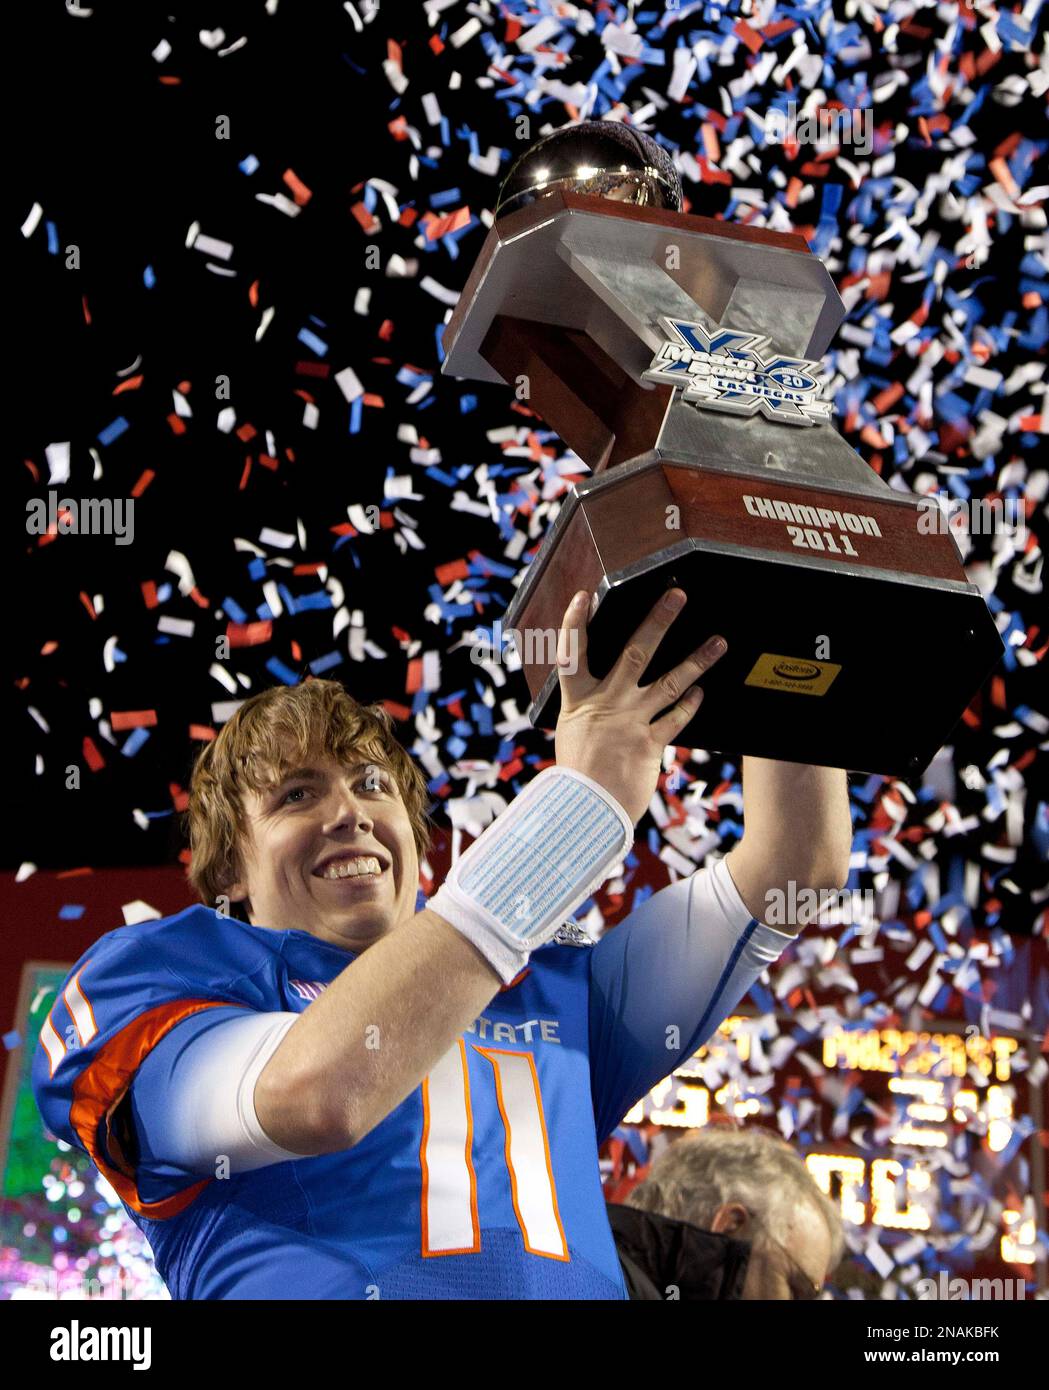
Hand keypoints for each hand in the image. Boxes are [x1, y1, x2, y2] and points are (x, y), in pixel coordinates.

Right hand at [553, 588, 726, 824]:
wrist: (585, 811)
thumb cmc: (576, 775)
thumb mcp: (574, 734)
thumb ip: (590, 709)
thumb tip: (604, 691)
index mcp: (578, 701)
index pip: (571, 654)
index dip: (576, 624)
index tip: (586, 596)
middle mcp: (606, 704)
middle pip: (635, 653)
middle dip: (658, 621)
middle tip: (677, 595)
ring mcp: (631, 721)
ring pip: (670, 682)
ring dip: (697, 660)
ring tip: (720, 642)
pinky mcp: (650, 744)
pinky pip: (677, 718)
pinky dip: (691, 704)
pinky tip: (702, 691)